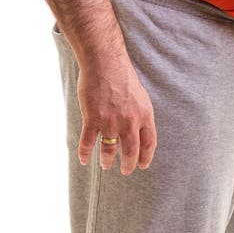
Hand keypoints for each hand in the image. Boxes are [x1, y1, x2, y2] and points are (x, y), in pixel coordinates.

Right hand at [77, 55, 156, 175]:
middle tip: (125, 171)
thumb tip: (139, 130)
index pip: (149, 143)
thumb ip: (140, 114)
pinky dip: (85, 153)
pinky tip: (84, 160)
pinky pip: (88, 143)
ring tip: (106, 165)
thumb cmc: (122, 76)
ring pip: (109, 150)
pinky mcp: (93, 119)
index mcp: (144, 114)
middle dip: (128, 165)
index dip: (146, 157)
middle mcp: (129, 121)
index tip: (142, 165)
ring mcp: (110, 121)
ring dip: (107, 161)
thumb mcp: (140, 96)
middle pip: (131, 151)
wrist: (105, 62)